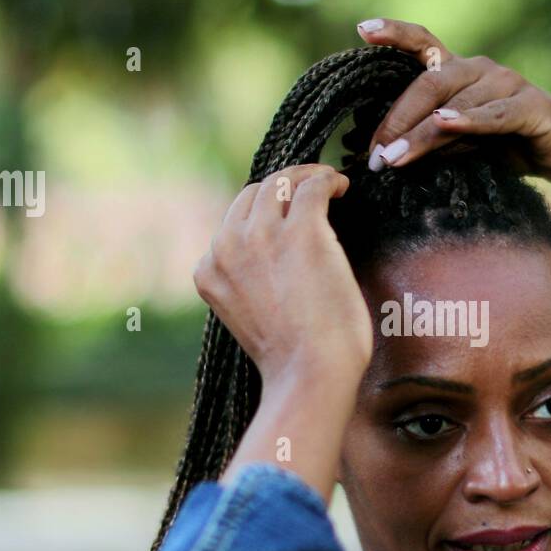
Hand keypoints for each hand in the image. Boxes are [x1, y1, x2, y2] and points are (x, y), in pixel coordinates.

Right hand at [193, 164, 371, 385]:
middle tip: (310, 189)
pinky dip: (328, 179)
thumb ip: (250, 285)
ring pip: (280, 183)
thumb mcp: (249, 317)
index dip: (263, 213)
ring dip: (305, 176)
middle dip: (282, 187)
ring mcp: (262, 236)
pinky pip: (312, 186)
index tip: (287, 212)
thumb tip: (278, 264)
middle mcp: (227, 247)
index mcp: (209, 271)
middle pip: (252, 195)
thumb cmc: (292, 360)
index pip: (232, 223)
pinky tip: (342, 186)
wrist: (309, 374)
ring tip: (329, 183)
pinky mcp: (302, 231)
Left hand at [356, 18, 550, 183]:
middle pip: (428, 84)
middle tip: (375, 155)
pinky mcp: (531, 107)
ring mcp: (506, 83)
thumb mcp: (461, 142)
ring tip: (394, 159)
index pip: (422, 43)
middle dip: (396, 121)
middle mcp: (480, 68)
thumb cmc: (508, 145)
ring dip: (420, 135)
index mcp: (459, 70)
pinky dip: (468, 121)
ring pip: (454, 104)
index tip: (362, 30)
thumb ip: (431, 138)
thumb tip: (386, 152)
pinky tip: (446, 125)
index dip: (394, 33)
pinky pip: (493, 115)